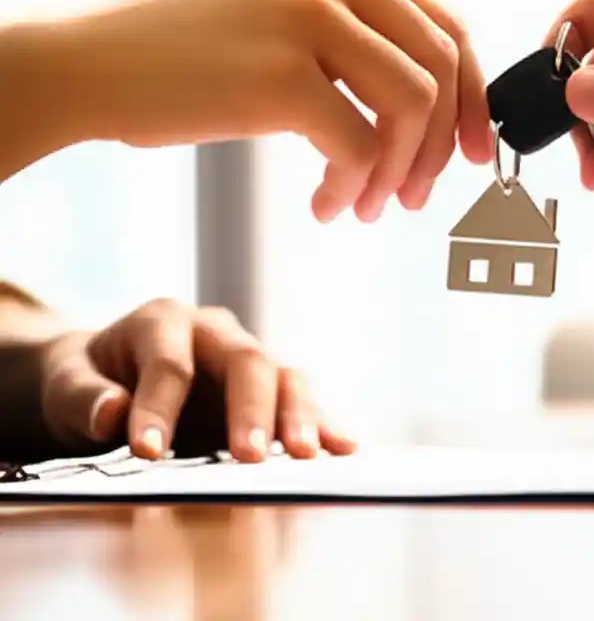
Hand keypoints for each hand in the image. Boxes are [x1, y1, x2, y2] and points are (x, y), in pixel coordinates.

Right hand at [16, 0, 490, 222]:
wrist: (91, 62)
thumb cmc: (197, 53)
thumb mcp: (292, 15)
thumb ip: (367, 39)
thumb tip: (455, 111)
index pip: (447, 26)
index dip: (473, 99)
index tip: (475, 156)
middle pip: (442, 66)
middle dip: (441, 146)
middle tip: (415, 197)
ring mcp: (306, 13)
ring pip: (414, 106)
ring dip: (399, 171)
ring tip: (365, 205)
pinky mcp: (280, 73)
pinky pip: (361, 145)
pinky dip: (354, 187)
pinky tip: (325, 205)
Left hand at [36, 298, 355, 461]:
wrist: (112, 377)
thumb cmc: (89, 381)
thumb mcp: (65, 384)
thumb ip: (82, 397)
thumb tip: (112, 415)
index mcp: (162, 321)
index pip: (169, 364)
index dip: (160, 408)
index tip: (148, 453)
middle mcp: (216, 332)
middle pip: (246, 361)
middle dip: (251, 410)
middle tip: (251, 456)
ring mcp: (249, 359)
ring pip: (285, 377)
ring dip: (298, 417)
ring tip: (305, 456)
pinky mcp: (269, 392)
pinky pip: (303, 402)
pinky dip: (323, 424)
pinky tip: (343, 447)